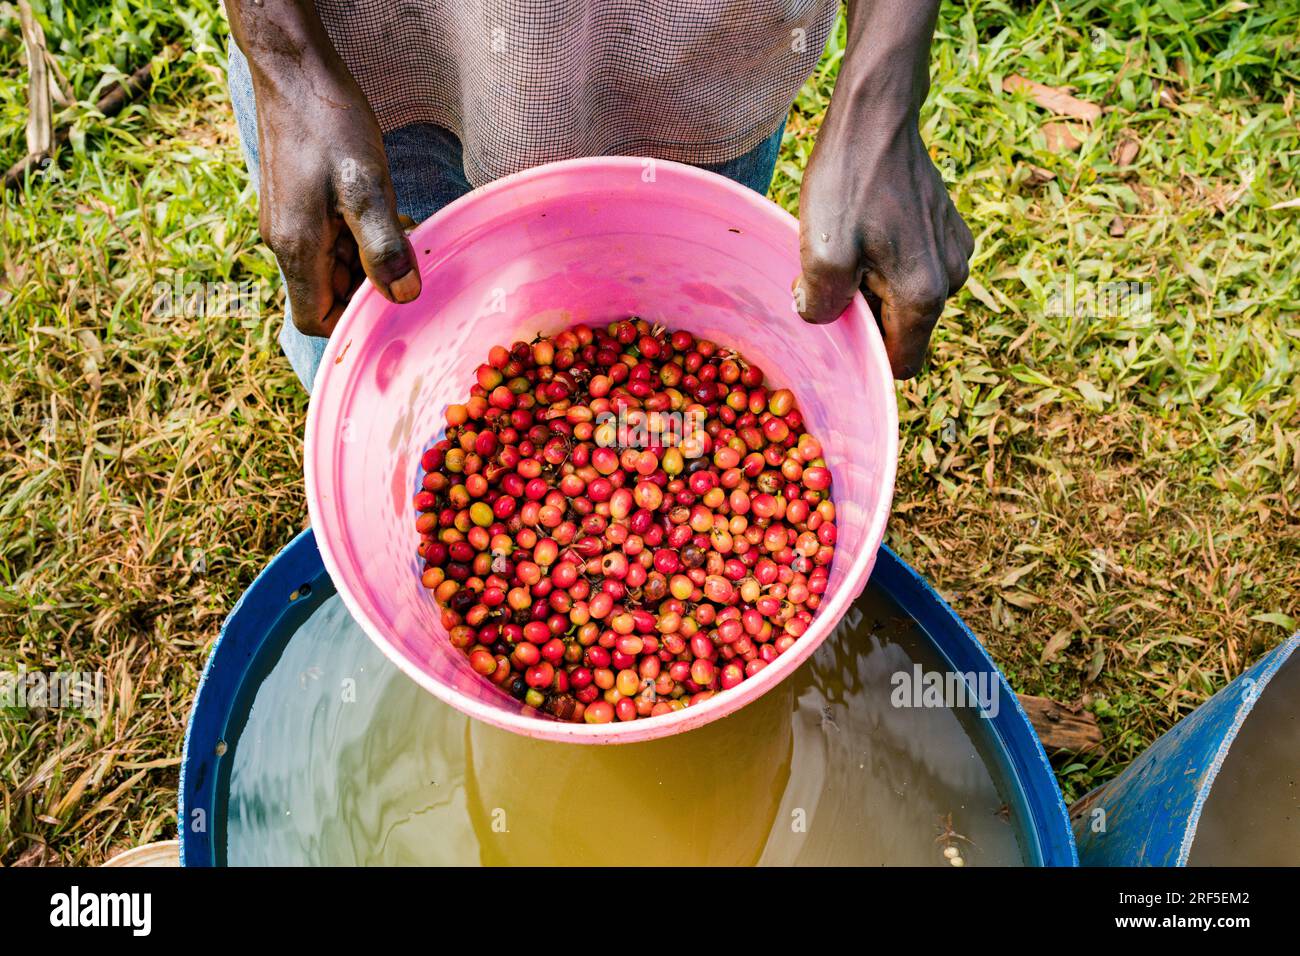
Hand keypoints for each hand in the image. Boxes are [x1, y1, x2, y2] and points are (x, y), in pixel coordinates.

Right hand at [251, 57, 419, 335]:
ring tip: (399, 223)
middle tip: (407, 254)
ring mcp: (289, 222)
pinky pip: (330, 237)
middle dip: (370, 283)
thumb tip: (404, 296)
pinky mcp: (298, 203)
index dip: (353, 320)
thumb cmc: (328, 122)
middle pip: (328, 293)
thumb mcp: (366, 186)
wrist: (293, 70)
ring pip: (333, 264)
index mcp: (295, 247)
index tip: (393, 298)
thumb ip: (383, 246)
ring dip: (369, 255)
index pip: (315, 319)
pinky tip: (383, 207)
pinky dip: (359, 233)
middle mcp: (285, 242)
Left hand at [796, 110, 973, 379]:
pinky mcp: (947, 228)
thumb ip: (822, 306)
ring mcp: (954, 252)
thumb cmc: (848, 181)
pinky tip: (864, 228)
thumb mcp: (821, 251)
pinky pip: (913, 266)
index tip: (837, 321)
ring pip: (905, 297)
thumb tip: (822, 321)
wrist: (876, 116)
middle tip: (832, 274)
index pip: (901, 364)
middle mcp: (951, 279)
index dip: (866, 356)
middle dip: (864, 314)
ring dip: (872, 285)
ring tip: (847, 245)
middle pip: (901, 329)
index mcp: (925, 295)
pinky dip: (885, 260)